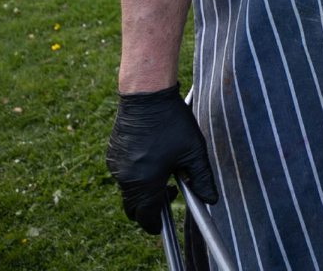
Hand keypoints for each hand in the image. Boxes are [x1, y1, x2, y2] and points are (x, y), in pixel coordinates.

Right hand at [105, 84, 218, 233]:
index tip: (162, 227)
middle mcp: (125, 178)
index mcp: (145, 182)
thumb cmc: (173, 122)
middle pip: (133, 207)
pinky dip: (135, 176)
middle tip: (169, 194)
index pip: (145, 216)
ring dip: (143, 190)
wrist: (146, 96)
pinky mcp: (112, 155)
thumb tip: (210, 200)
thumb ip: (202, 178)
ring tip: (166, 172)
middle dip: (149, 208)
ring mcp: (115, 166)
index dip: (154, 224)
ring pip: (127, 191)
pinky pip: (122, 175)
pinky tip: (152, 159)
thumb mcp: (194, 151)